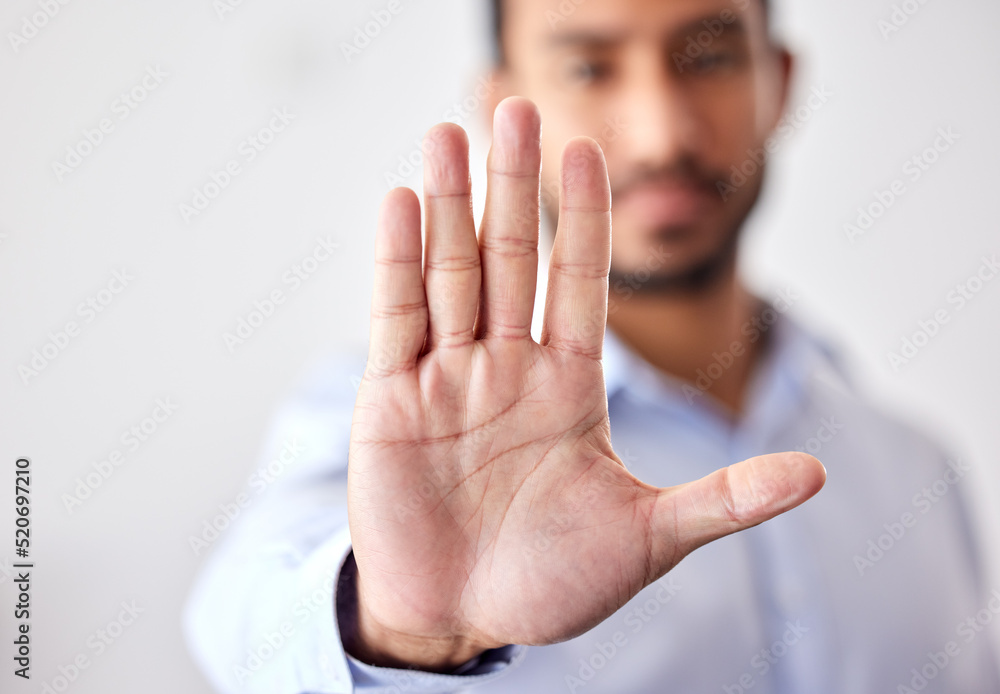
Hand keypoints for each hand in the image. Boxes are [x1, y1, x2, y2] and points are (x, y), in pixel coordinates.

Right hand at [346, 97, 825, 670]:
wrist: (460, 620)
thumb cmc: (550, 584)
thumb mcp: (647, 539)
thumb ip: (722, 499)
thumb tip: (814, 473)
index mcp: (568, 388)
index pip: (580, 283)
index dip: (586, 219)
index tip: (592, 152)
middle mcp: (508, 368)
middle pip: (513, 259)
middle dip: (516, 186)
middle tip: (517, 108)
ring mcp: (449, 378)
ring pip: (452, 273)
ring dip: (449, 204)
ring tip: (448, 132)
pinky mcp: (393, 400)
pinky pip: (398, 319)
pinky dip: (399, 264)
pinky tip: (403, 205)